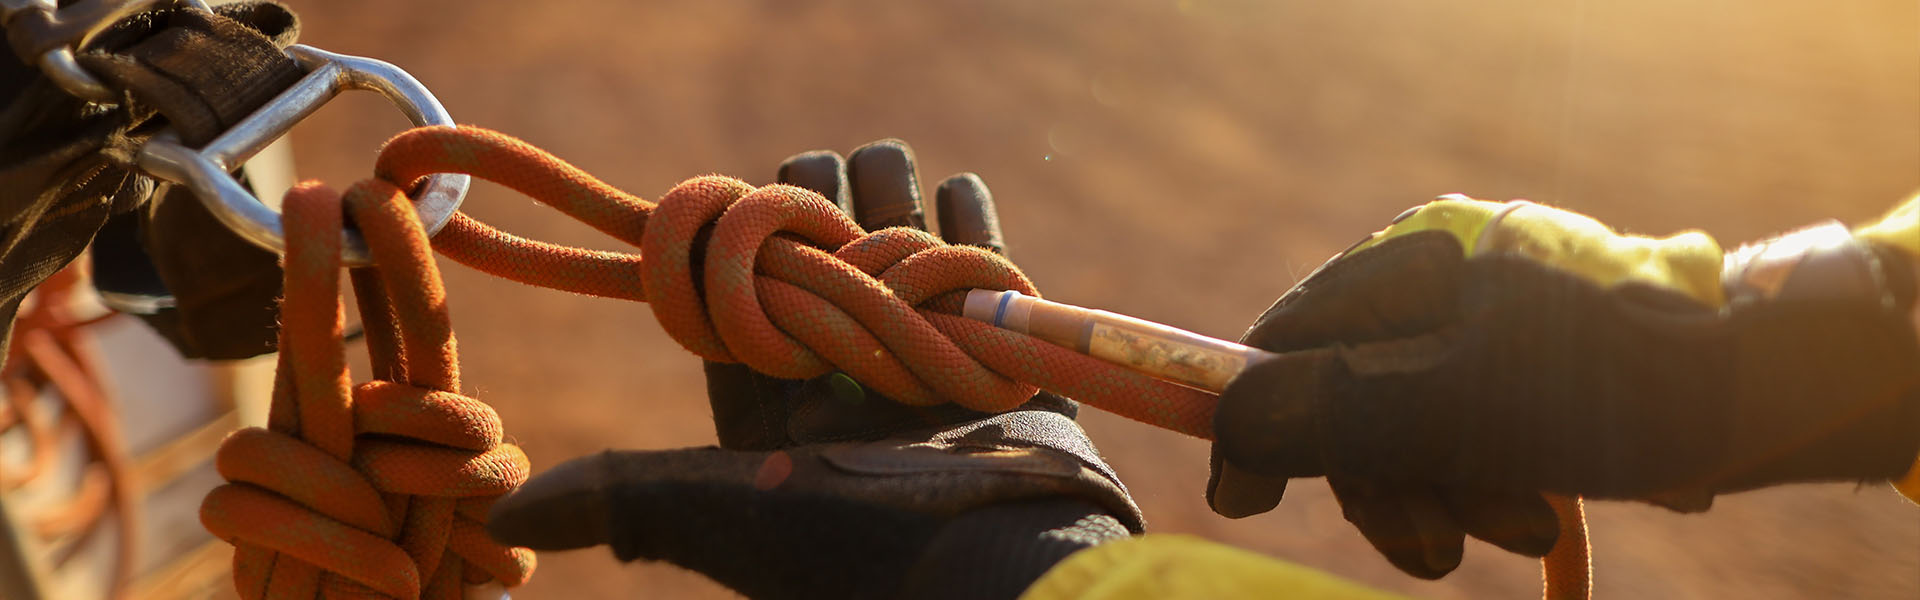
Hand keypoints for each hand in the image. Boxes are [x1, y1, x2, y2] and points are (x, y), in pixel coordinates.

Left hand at [487, 141, 1140, 599]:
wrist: (997, 558)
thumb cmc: (852, 538)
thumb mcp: (712, 511)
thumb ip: (616, 494)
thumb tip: (504, 510)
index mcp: (779, 417)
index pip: (746, 303)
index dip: (739, 248)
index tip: (741, 202)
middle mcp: (852, 388)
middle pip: (824, 262)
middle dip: (817, 214)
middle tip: (819, 193)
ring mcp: (930, 365)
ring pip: (899, 249)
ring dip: (890, 203)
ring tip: (884, 178)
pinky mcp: (1000, 354)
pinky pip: (982, 267)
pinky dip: (969, 227)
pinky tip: (954, 194)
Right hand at [1207, 197, 1919, 577]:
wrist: (1774, 390)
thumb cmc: (1615, 389)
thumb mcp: (1457, 408)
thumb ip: (1333, 415)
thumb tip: (1230, 431)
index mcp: (1416, 257)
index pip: (1292, 337)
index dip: (1262, 422)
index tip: (1247, 501)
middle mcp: (1444, 280)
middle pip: (1353, 397)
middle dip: (1394, 486)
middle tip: (1437, 554)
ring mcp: (1489, 323)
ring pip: (1416, 429)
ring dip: (1455, 498)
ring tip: (1530, 529)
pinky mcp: (1532, 371)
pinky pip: (1472, 438)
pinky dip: (1491, 487)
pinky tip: (1541, 525)